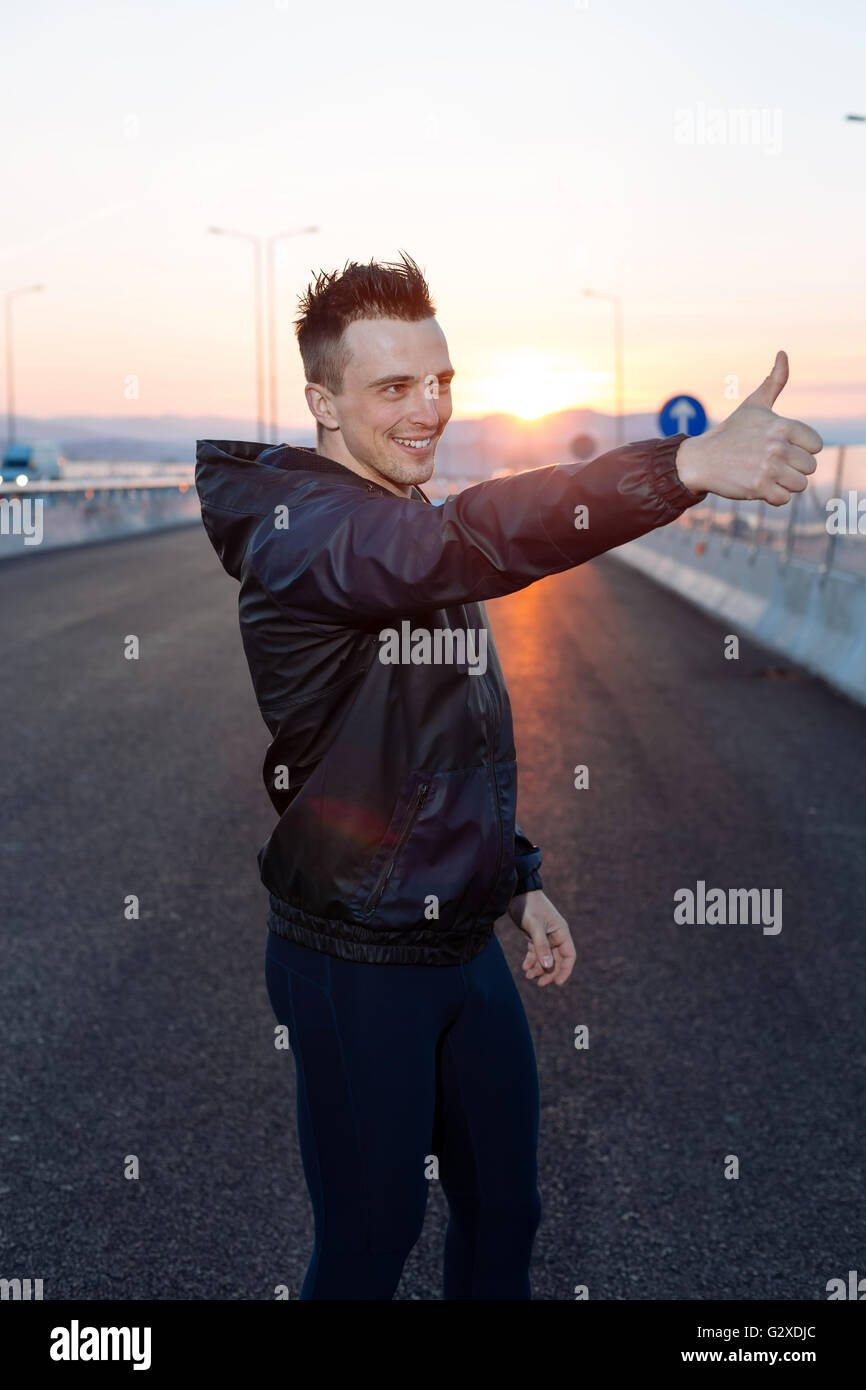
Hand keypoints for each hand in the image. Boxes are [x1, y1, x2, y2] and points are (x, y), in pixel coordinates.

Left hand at [508, 889, 574, 987]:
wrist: (516, 892)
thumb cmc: (528, 906)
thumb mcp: (534, 926)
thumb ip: (541, 946)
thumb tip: (548, 966)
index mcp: (561, 932)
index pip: (569, 956)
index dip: (565, 970)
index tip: (557, 983)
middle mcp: (555, 935)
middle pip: (557, 960)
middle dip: (549, 972)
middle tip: (539, 983)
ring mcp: (545, 936)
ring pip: (546, 957)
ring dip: (539, 968)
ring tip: (529, 976)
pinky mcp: (534, 935)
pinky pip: (536, 952)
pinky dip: (531, 961)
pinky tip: (525, 967)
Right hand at [675, 350, 822, 505]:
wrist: (701, 459)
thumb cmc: (731, 432)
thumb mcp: (754, 405)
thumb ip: (774, 381)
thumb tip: (782, 353)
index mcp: (782, 425)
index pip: (816, 446)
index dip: (801, 450)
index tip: (781, 448)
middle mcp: (777, 445)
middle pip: (809, 467)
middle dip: (792, 469)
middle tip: (770, 464)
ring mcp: (769, 467)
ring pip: (800, 485)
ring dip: (784, 484)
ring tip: (765, 475)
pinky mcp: (759, 487)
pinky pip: (784, 499)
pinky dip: (773, 497)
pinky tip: (758, 486)